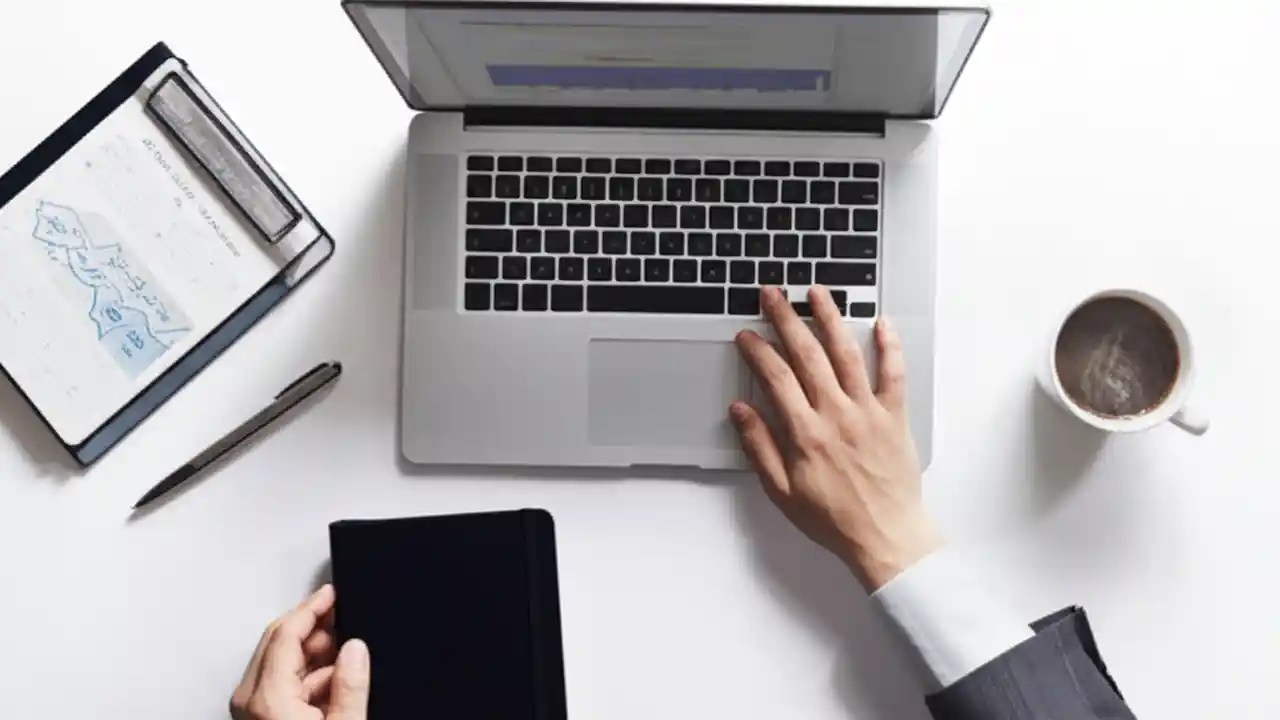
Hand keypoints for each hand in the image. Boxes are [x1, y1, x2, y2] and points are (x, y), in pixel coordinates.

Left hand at [230, 585, 370, 719]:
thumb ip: (351, 687)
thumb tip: (356, 650)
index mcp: (268, 698)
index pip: (286, 633)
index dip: (311, 608)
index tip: (330, 593)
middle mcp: (250, 700)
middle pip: (278, 642)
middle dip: (313, 628)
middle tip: (343, 620)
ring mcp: (249, 710)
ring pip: (280, 661)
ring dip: (312, 654)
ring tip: (345, 659)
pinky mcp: (255, 717)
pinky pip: (279, 682)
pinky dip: (305, 677)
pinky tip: (333, 683)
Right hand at [731, 286, 943, 590]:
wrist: (885, 537)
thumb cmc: (834, 520)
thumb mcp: (781, 491)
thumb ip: (759, 447)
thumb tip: (740, 410)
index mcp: (806, 434)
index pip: (776, 378)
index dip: (758, 351)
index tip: (746, 335)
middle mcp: (837, 415)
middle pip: (808, 354)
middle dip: (786, 319)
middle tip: (773, 295)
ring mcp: (868, 412)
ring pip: (847, 354)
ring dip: (830, 318)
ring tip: (818, 292)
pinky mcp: (894, 417)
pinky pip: (893, 373)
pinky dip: (889, 345)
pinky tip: (880, 322)